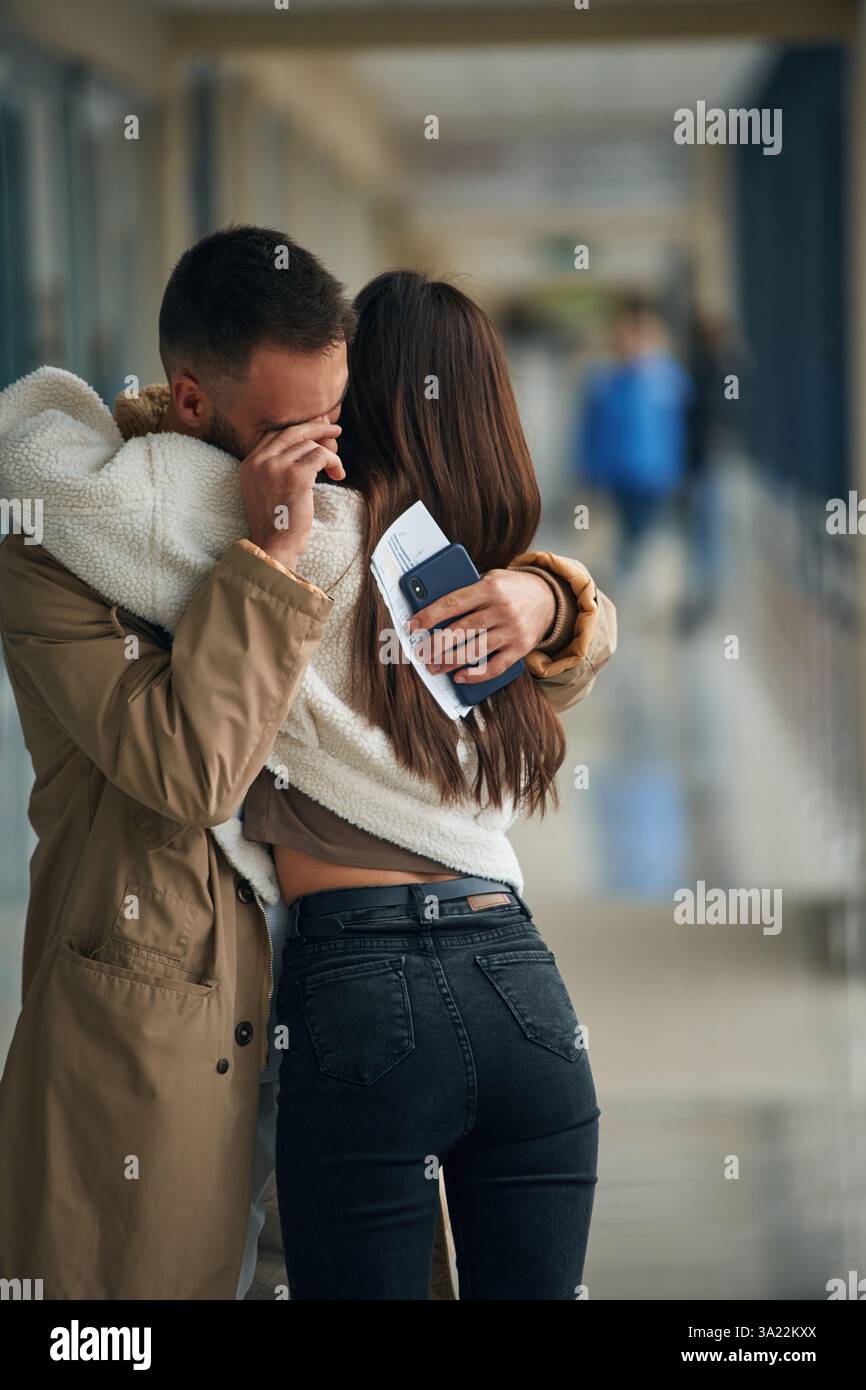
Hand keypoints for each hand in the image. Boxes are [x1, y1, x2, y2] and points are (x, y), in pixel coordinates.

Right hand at [240, 418, 344, 569]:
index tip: (317, 428)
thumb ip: (277, 466)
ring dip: (329, 455)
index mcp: (250, 463)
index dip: (299, 429)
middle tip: (335, 429)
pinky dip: (334, 462)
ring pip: (310, 445)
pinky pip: (321, 456)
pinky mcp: (297, 476)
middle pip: (292, 432)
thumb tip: (307, 443)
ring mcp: (277, 466)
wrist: (274, 546)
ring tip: (336, 470)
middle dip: (316, 427)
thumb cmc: (277, 522)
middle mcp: (260, 460)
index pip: (277, 434)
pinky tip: (338, 475)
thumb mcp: (267, 489)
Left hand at [407, 568, 554, 684]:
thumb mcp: (492, 578)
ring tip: (434, 667)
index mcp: (490, 588)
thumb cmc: (511, 588)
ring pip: (475, 650)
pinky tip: (460, 676)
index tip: (413, 626)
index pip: (453, 603)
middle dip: (436, 644)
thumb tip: (433, 607)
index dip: (430, 616)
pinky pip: (495, 666)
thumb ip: (469, 590)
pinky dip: (476, 674)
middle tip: (420, 653)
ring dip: (450, 661)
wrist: (549, 597)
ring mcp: (513, 630)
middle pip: (461, 631)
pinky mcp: (520, 648)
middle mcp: (502, 609)